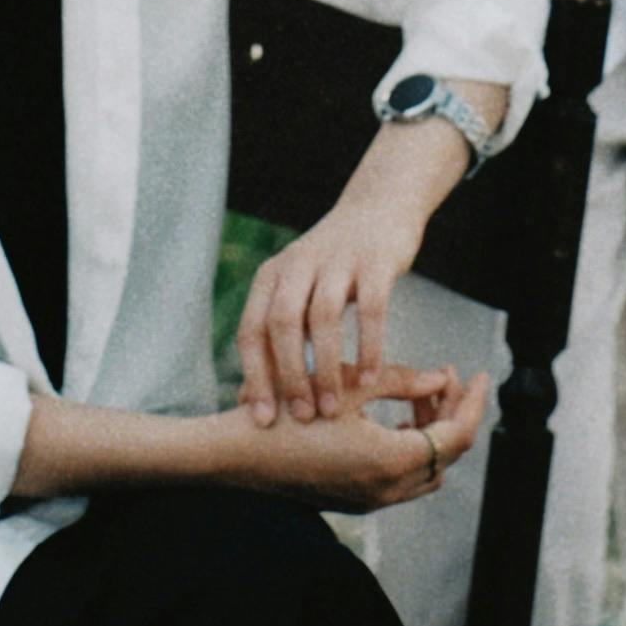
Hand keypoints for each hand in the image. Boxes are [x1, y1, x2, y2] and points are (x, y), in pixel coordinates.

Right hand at [218, 365, 487, 512]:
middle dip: (454, 414)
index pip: (456, 435)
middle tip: (447, 376)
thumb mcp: (348, 385)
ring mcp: (370, 501)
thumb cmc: (289, 411)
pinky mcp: (354, 500)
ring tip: (419, 392)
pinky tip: (394, 417)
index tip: (479, 373)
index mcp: (391, 462)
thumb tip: (440, 377)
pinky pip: (402, 478)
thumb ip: (401, 382)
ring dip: (432, 432)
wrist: (239, 455)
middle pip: (446, 456)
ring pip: (425, 470)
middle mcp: (386, 491)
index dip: (472, 402)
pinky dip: (410, 447)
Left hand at [236, 201, 426, 424]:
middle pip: (281, 324)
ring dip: (326, 368)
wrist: (379, 206)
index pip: (251, 330)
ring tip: (334, 410)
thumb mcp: (297, 295)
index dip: (254, 376)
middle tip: (303, 418)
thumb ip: (274, 341)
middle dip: (289, 376)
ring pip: (323, 317)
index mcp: (272, 275)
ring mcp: (337, 258)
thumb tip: (245, 400)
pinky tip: (370, 379)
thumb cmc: (333, 267)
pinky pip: (372, 309)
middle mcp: (298, 263)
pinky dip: (368, 347)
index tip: (264, 420)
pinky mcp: (375, 259)